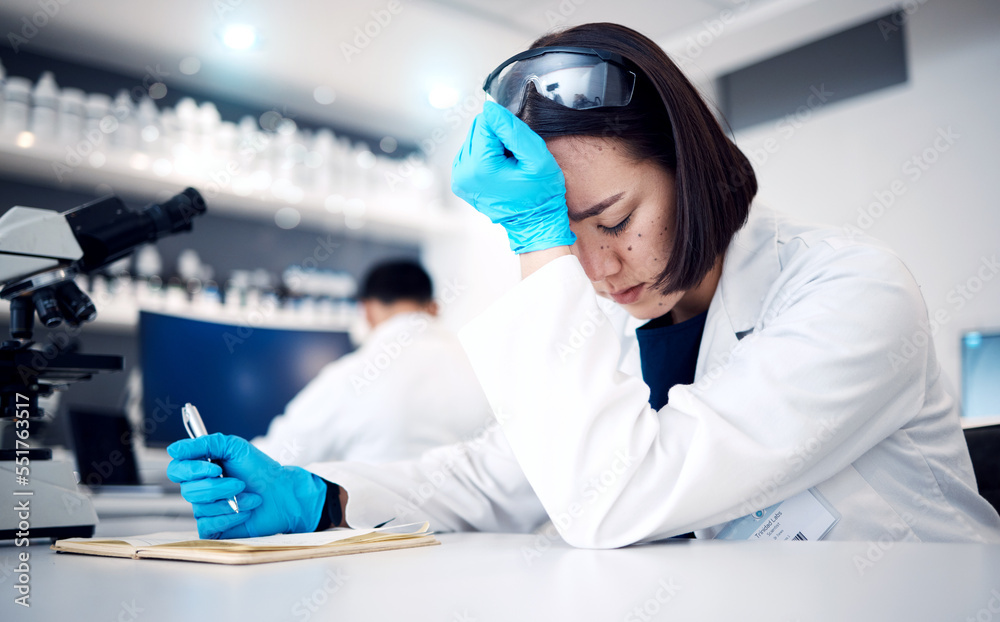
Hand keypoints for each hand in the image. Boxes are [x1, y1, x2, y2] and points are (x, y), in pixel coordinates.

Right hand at [167, 433, 326, 538]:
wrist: (283, 494)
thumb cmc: (260, 470)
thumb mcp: (234, 447)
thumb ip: (205, 443)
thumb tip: (173, 450)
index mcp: (201, 468)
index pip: (176, 470)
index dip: (191, 470)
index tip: (215, 468)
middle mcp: (199, 489)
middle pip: (188, 490)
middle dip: (219, 487)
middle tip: (240, 483)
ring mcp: (205, 510)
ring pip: (200, 508)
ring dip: (231, 501)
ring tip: (251, 497)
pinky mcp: (214, 528)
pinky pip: (208, 525)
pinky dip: (230, 516)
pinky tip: (246, 512)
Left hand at [451, 101, 575, 253]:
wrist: (535, 222)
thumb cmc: (540, 193)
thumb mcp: (537, 159)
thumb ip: (513, 131)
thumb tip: (490, 109)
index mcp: (479, 166)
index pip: (486, 122)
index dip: (506, 128)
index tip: (517, 147)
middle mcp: (462, 172)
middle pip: (477, 130)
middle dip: (498, 137)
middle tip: (514, 157)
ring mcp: (459, 178)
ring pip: (474, 140)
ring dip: (492, 146)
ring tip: (508, 164)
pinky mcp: (460, 181)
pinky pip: (471, 153)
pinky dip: (486, 155)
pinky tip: (500, 169)